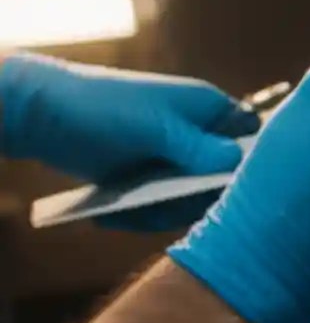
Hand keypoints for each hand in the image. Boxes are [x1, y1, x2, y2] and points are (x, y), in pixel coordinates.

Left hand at [0, 54, 258, 229]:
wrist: (45, 117)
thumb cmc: (108, 107)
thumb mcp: (157, 127)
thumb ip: (199, 147)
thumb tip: (238, 164)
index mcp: (209, 110)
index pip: (251, 136)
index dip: (250, 161)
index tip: (237, 188)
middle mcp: (197, 137)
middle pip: (222, 178)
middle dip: (196, 198)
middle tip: (168, 205)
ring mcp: (171, 160)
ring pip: (189, 199)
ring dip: (161, 211)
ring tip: (127, 208)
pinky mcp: (147, 181)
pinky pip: (159, 208)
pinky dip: (139, 215)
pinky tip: (113, 212)